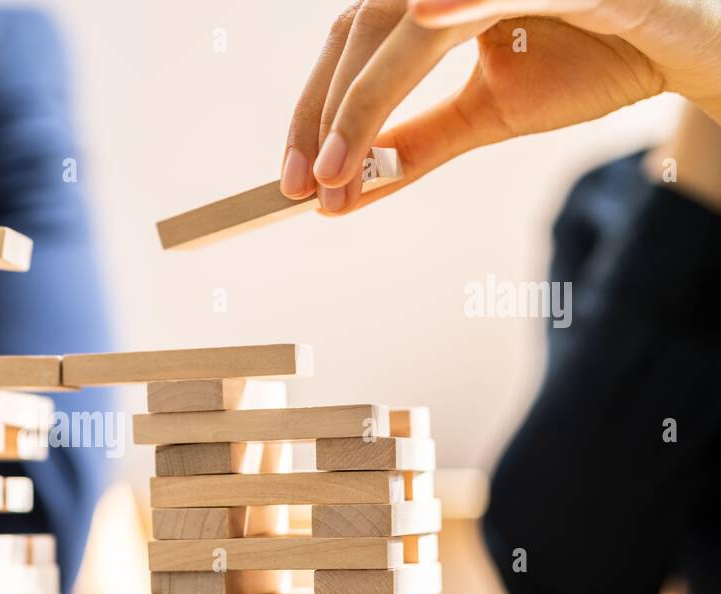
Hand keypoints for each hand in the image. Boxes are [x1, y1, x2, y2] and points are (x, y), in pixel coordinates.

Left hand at [280, 0, 720, 212]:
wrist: (688, 49)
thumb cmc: (595, 61)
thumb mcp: (489, 115)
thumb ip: (415, 147)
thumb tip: (343, 192)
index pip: (353, 44)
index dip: (314, 112)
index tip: (295, 182)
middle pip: (364, 28)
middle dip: (327, 115)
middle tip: (309, 187)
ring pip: (411, 20)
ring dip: (367, 93)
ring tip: (339, 163)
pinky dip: (458, 3)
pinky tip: (424, 20)